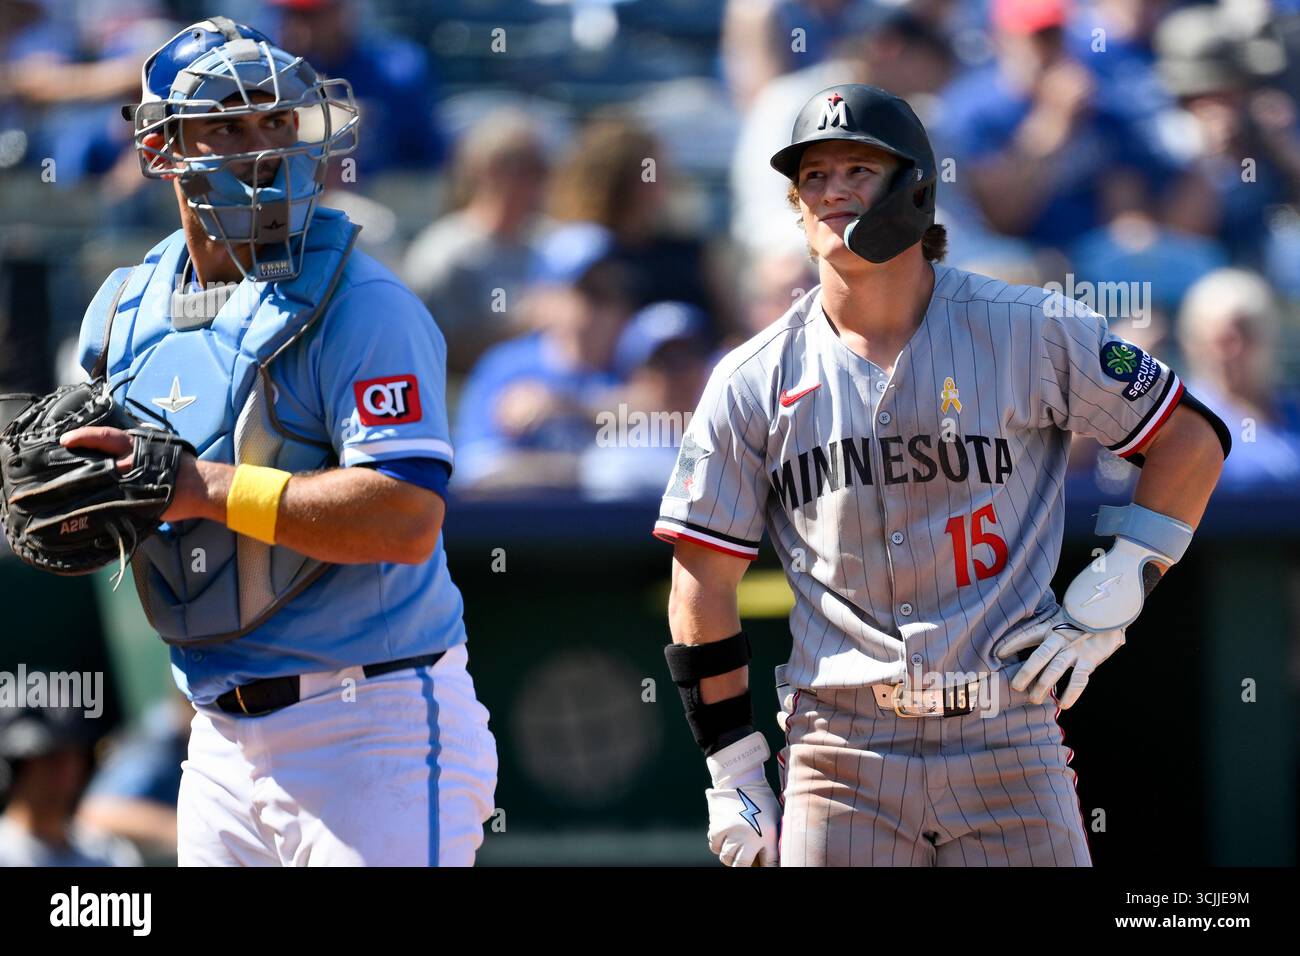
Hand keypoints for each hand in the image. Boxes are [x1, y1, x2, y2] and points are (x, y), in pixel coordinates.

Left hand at [61, 425, 203, 521]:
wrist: (200, 486)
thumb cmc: (181, 466)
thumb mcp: (157, 447)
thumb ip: (135, 449)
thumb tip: (117, 450)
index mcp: (134, 447)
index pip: (104, 437)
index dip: (82, 437)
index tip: (64, 440)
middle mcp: (128, 463)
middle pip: (92, 465)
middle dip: (71, 469)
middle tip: (49, 472)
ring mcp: (130, 484)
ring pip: (96, 488)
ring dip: (75, 493)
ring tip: (54, 498)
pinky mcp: (134, 504)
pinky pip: (109, 509)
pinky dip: (94, 513)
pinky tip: (78, 519)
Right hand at [705, 732, 779, 866]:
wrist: (741, 779)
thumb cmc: (762, 799)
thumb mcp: (774, 820)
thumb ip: (773, 843)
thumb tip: (772, 862)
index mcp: (767, 836)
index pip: (767, 863)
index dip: (763, 866)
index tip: (760, 864)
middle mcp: (748, 838)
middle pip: (740, 864)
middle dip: (742, 864)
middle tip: (743, 858)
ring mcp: (731, 833)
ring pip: (726, 857)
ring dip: (729, 855)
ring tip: (733, 847)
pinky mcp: (717, 827)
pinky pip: (715, 845)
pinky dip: (718, 845)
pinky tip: (724, 837)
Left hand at [994, 608, 1124, 708]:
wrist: (1111, 612)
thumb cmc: (1081, 620)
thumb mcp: (1060, 620)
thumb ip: (1043, 630)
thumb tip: (1014, 643)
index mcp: (1051, 627)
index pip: (1027, 635)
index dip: (1012, 643)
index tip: (997, 653)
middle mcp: (1060, 638)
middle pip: (1040, 655)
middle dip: (1026, 671)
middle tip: (1015, 687)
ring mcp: (1075, 649)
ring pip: (1056, 668)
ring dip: (1044, 685)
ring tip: (1034, 699)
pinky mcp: (1090, 659)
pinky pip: (1079, 679)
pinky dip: (1071, 692)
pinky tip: (1063, 704)